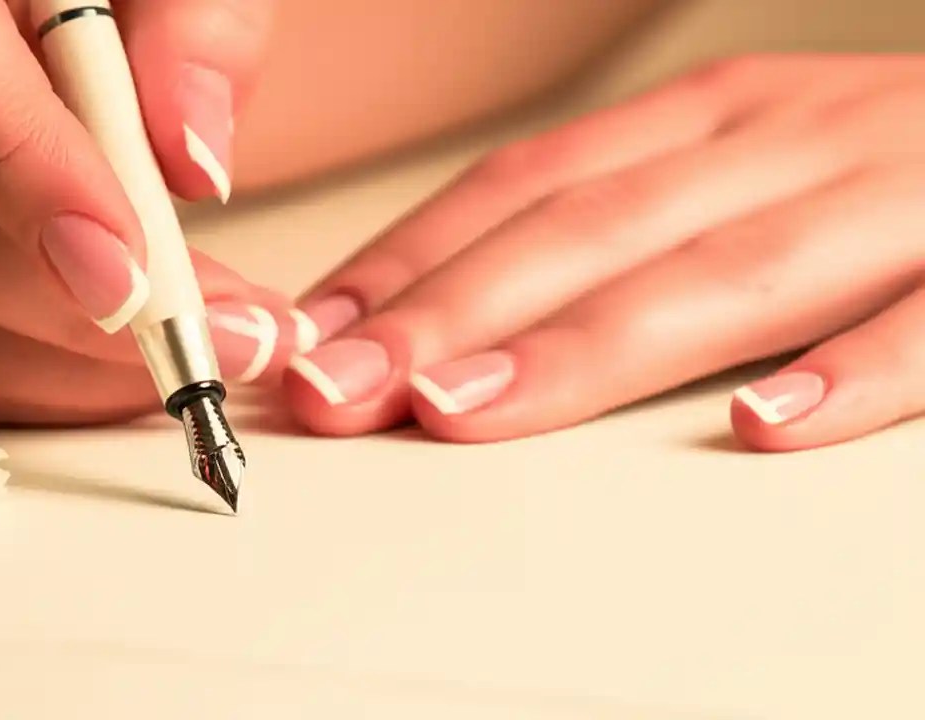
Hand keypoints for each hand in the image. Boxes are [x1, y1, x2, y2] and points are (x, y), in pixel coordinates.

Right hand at [0, 0, 303, 422]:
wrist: (46, 11)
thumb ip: (197, 28)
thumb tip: (195, 157)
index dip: (17, 169)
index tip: (127, 278)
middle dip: (55, 305)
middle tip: (208, 334)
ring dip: (42, 358)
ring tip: (181, 347)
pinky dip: (2, 372)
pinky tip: (100, 369)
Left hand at [285, 55, 924, 449]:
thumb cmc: (880, 163)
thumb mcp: (737, 160)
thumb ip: (620, 223)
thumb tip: (462, 315)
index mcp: (712, 120)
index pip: (526, 184)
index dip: (412, 257)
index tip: (315, 336)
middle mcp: (784, 141)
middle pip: (589, 232)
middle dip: (448, 313)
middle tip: (336, 389)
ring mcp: (893, 195)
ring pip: (722, 272)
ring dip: (582, 346)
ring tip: (461, 407)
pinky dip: (852, 371)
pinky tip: (761, 426)